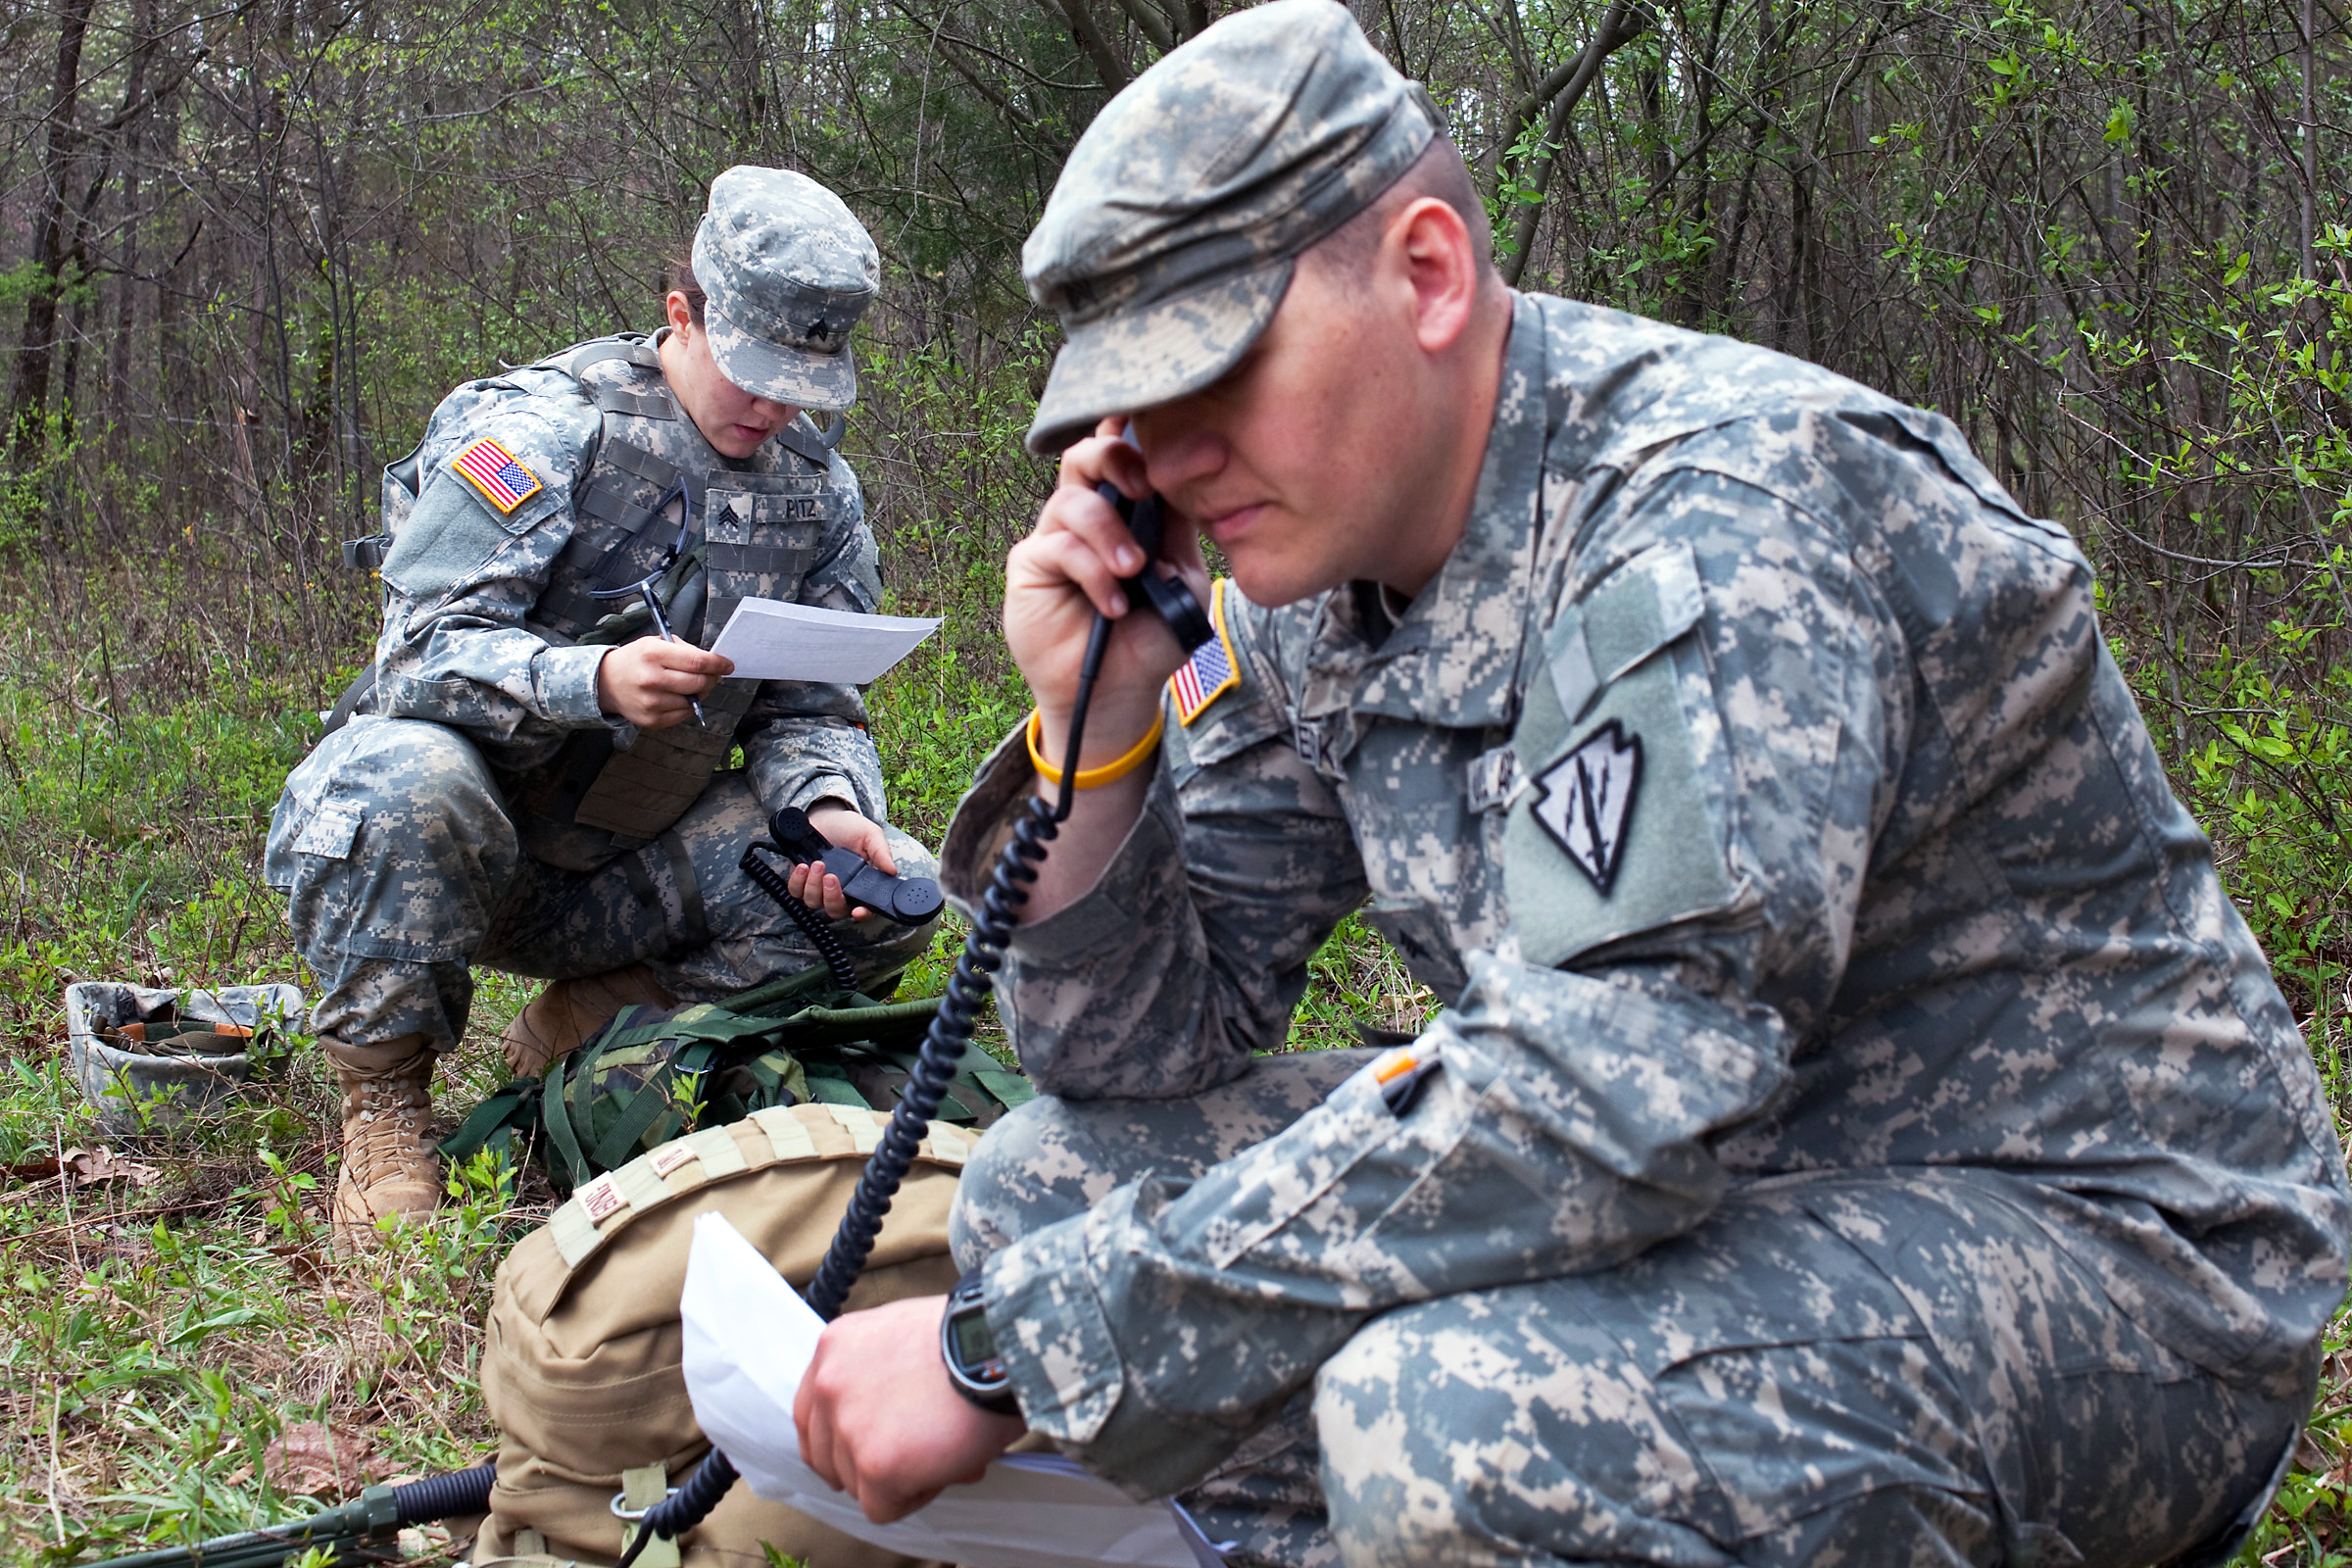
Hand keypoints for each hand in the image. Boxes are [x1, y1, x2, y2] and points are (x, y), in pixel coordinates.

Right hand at [595, 637, 731, 729]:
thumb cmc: (636, 660)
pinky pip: (683, 714)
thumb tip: (712, 662)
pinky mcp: (652, 719)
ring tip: (692, 684)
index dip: (717, 664)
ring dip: (700, 692)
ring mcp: (651, 702)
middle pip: (698, 682)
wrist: (606, 682)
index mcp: (653, 654)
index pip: (697, 661)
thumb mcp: (655, 643)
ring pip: (693, 700)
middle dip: (712, 678)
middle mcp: (652, 679)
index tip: (727, 665)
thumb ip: (683, 650)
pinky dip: (688, 705)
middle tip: (712, 675)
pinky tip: (680, 696)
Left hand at [787, 801, 895, 921]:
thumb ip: (881, 853)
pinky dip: (798, 881)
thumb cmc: (851, 829)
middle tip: (832, 877)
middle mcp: (841, 892)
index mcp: (862, 885)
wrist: (827, 816)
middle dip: (832, 898)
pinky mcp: (801, 882)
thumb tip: (892, 871)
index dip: (863, 915)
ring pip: (814, 903)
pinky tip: (805, 865)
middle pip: (836, 911)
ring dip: (814, 885)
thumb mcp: (871, 836)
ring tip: (818, 864)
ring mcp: (819, 889)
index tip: (858, 911)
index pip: (865, 909)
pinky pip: (795, 892)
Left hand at [794, 1294, 1025, 1523]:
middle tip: (912, 1455)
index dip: (839, 1438)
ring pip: (856, 1483)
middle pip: (827, 1455)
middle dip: (866, 1462)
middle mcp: (831, 1383)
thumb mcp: (905, 1333)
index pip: (811, 1412)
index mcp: (836, 1346)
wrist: (1000, 1345)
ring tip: (940, 1450)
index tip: (865, 1447)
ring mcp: (848, 1426)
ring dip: (896, 1478)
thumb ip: (879, 1372)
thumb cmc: (971, 1336)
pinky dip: (914, 1497)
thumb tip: (890, 1423)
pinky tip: (943, 1466)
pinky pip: (882, 1508)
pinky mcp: (875, 1465)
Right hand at [1006, 416, 1210, 768]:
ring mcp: (1057, 536)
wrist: (1121, 690)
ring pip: (1073, 500)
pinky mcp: (1030, 564)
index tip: (1154, 427)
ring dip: (1108, 531)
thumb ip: (1179, 528)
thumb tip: (1180, 474)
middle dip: (1113, 457)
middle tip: (1142, 486)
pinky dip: (1092, 572)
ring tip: (1132, 571)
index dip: (1135, 435)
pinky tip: (1113, 604)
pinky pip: (1059, 546)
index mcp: (1130, 510)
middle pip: (1086, 456)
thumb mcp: (1185, 579)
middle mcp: (1090, 514)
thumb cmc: (1154, 635)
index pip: (1127, 457)